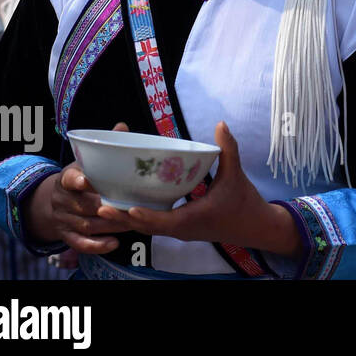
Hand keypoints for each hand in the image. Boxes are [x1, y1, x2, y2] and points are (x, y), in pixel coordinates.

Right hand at [25, 122, 133, 254]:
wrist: (55, 202)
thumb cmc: (81, 178)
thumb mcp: (85, 161)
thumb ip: (103, 149)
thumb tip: (122, 126)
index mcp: (67, 177)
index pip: (68, 178)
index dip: (77, 181)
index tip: (87, 181)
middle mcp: (62, 199)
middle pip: (82, 205)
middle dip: (104, 207)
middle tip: (126, 206)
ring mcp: (63, 219)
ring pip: (85, 224)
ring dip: (108, 225)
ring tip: (131, 223)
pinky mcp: (66, 235)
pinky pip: (80, 243)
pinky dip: (96, 245)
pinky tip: (114, 243)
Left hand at [97, 122, 300, 257]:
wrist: (256, 227)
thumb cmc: (244, 203)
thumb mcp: (236, 175)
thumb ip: (228, 150)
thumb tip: (221, 124)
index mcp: (191, 219)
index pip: (161, 222)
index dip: (142, 215)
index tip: (124, 207)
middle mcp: (180, 230)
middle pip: (144, 227)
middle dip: (122, 218)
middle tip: (99, 204)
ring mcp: (179, 231)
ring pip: (146, 229)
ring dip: (126, 220)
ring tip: (104, 205)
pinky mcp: (180, 229)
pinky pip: (154, 226)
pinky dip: (139, 219)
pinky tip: (127, 206)